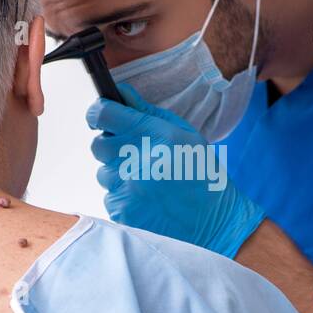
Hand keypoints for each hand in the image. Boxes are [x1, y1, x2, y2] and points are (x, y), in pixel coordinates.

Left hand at [86, 84, 264, 257]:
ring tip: (148, 182)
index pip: (102, 114)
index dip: (99, 113)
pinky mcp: (122, 211)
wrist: (214, 221)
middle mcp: (135, 160)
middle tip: (135, 155)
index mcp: (151, 135)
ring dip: (119, 175)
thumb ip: (147, 112)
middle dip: (112, 147)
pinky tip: (148, 200)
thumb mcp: (184, 133)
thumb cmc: (201, 173)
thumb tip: (121, 92)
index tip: (103, 117)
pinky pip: (110, 197)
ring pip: (104, 173)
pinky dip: (125, 198)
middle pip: (98, 145)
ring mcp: (126, 188)